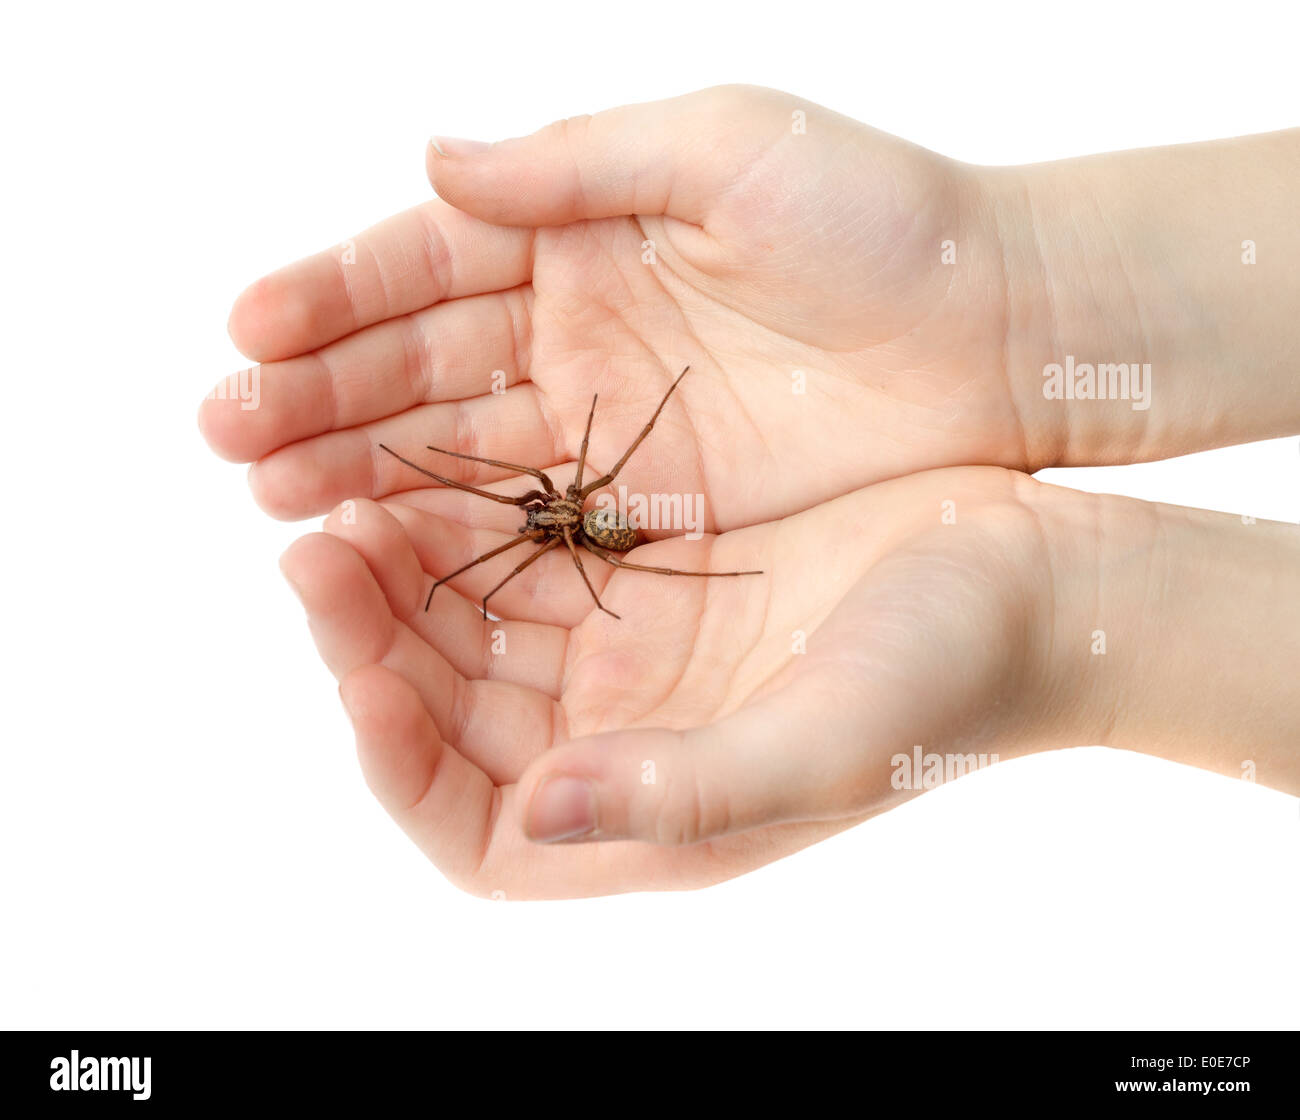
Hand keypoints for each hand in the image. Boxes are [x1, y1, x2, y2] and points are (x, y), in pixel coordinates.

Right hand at [200, 86, 1033, 528]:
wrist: (1003, 337)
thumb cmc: (884, 224)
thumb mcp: (729, 154)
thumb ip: (579, 162)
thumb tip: (435, 158)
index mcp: (585, 230)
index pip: (430, 262)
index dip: (337, 295)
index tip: (249, 331)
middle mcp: (580, 327)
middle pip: (424, 365)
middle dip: (323, 395)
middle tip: (230, 435)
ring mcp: (610, 423)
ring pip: (461, 448)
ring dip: (364, 470)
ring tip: (275, 496)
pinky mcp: (654, 506)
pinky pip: (533, 520)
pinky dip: (455, 532)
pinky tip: (382, 547)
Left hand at [280, 467, 1079, 898]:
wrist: (1038, 574)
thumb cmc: (955, 679)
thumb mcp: (826, 745)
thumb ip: (686, 793)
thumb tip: (538, 810)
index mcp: (650, 810)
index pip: (475, 825)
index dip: (397, 763)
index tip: (356, 674)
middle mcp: (625, 739)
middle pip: (452, 712)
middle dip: (374, 641)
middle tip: (321, 547)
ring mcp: (635, 654)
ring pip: (477, 627)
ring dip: (408, 575)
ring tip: (355, 503)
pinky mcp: (654, 574)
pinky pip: (531, 556)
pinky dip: (477, 521)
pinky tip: (443, 470)